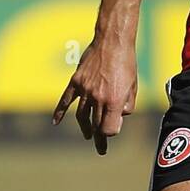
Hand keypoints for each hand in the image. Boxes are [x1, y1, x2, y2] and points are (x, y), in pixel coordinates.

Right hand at [53, 36, 137, 154]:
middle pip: (96, 125)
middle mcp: (98, 98)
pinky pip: (65, 100)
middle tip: (101, 149)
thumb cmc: (127, 63)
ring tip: (89, 136)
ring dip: (85, 128)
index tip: (113, 130)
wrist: (113, 41)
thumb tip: (121, 116)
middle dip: (99, 138)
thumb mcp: (134, 86)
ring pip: (81, 116)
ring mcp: (85, 90)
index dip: (111, 132)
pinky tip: (55, 122)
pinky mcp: (76, 82)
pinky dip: (59, 112)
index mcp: (114, 101)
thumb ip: (128, 105)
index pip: (108, 129)